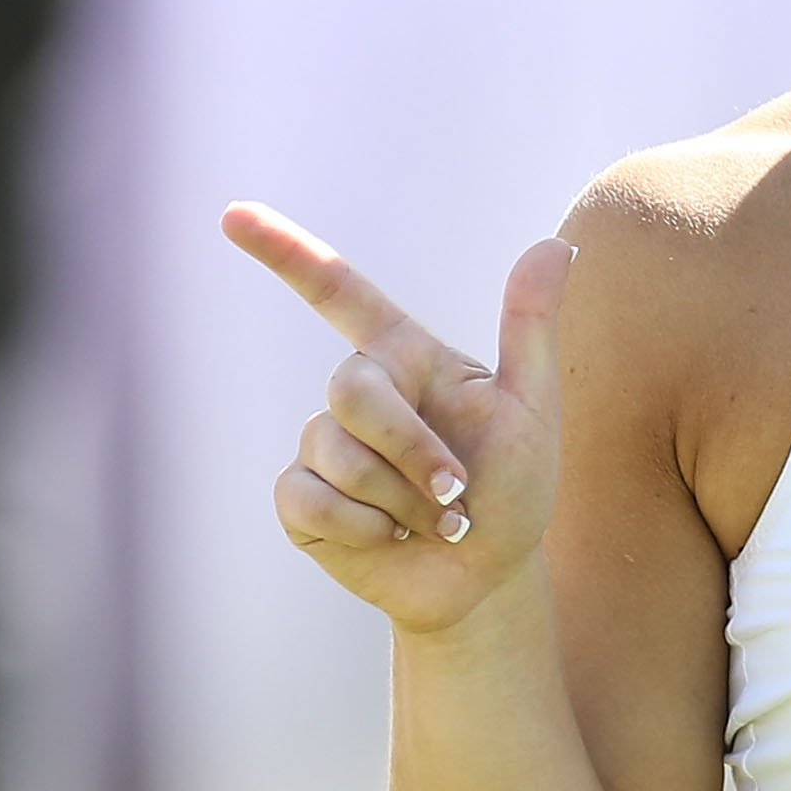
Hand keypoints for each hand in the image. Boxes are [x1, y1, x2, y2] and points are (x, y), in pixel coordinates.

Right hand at [221, 205, 570, 636]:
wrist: (486, 576)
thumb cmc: (515, 490)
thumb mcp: (533, 409)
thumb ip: (533, 326)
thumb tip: (558, 241)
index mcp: (410, 361)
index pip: (342, 295)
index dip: (287, 254)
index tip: (232, 214)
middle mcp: (361, 396)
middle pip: (353, 390)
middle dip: (413, 450)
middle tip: (458, 491)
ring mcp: (323, 447)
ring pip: (335, 452)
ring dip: (401, 499)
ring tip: (434, 521)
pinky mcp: (300, 501)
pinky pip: (310, 498)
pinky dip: (365, 528)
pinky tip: (391, 540)